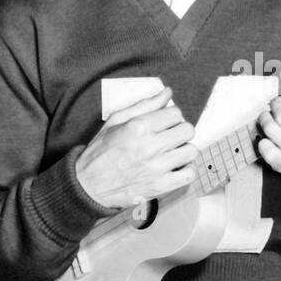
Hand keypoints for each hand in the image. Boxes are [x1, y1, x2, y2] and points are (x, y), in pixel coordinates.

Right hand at [74, 87, 197, 209]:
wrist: (89, 184)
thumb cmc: (100, 152)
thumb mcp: (116, 120)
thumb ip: (144, 105)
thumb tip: (166, 93)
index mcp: (138, 128)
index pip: (175, 113)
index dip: (171, 115)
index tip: (166, 120)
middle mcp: (150, 147)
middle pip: (187, 130)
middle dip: (180, 129)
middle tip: (170, 134)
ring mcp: (156, 168)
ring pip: (191, 151)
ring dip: (184, 148)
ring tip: (173, 150)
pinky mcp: (160, 187)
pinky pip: (189, 175)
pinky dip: (186, 169)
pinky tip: (175, 166)